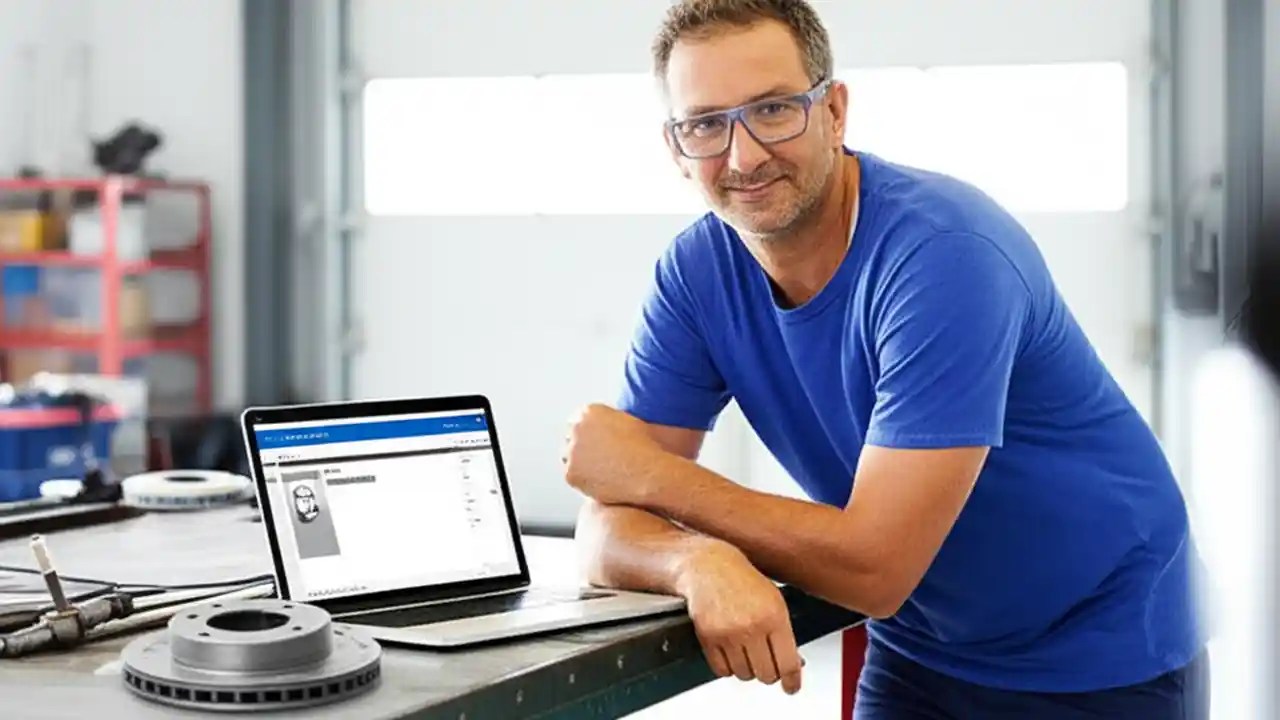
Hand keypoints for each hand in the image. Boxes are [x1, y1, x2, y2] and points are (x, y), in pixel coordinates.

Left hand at [562, 404, 663, 505]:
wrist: (648, 473)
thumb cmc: (645, 449)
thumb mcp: (628, 422)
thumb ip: (610, 420)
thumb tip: (606, 428)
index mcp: (590, 412)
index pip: (577, 420)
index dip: (587, 432)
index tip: (593, 441)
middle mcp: (577, 428)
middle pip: (570, 438)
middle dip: (581, 447)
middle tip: (596, 458)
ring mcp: (571, 451)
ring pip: (568, 458)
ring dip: (579, 463)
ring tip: (600, 472)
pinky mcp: (570, 473)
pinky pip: (571, 476)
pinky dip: (582, 480)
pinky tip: (599, 481)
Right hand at [677, 542, 803, 693]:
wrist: (709, 566)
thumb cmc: (743, 581)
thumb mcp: (774, 601)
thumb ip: (785, 633)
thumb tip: (794, 665)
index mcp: (774, 616)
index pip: (788, 663)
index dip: (792, 681)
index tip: (791, 687)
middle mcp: (752, 626)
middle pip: (766, 675)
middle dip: (768, 671)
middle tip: (765, 660)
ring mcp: (728, 633)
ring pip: (744, 675)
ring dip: (747, 668)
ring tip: (744, 647)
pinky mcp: (708, 638)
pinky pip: (722, 670)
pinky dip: (727, 666)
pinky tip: (730, 648)